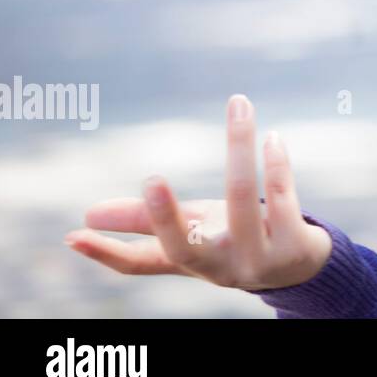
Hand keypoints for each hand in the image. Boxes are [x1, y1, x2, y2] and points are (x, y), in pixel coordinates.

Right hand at [65, 94, 332, 290]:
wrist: (302, 267)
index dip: (106, 253)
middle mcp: (221, 269)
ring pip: (243, 202)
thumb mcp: (196, 228)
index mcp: (190, 263)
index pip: (140, 265)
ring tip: (239, 107)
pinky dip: (275, 165)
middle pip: (186, 248)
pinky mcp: (295, 248)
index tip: (74, 235)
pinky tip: (271, 138)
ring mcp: (259, 260)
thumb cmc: (237, 240)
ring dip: (240, 148)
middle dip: (165, 218)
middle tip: (149, 179)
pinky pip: (281, 199)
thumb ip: (148, 221)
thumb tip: (87, 215)